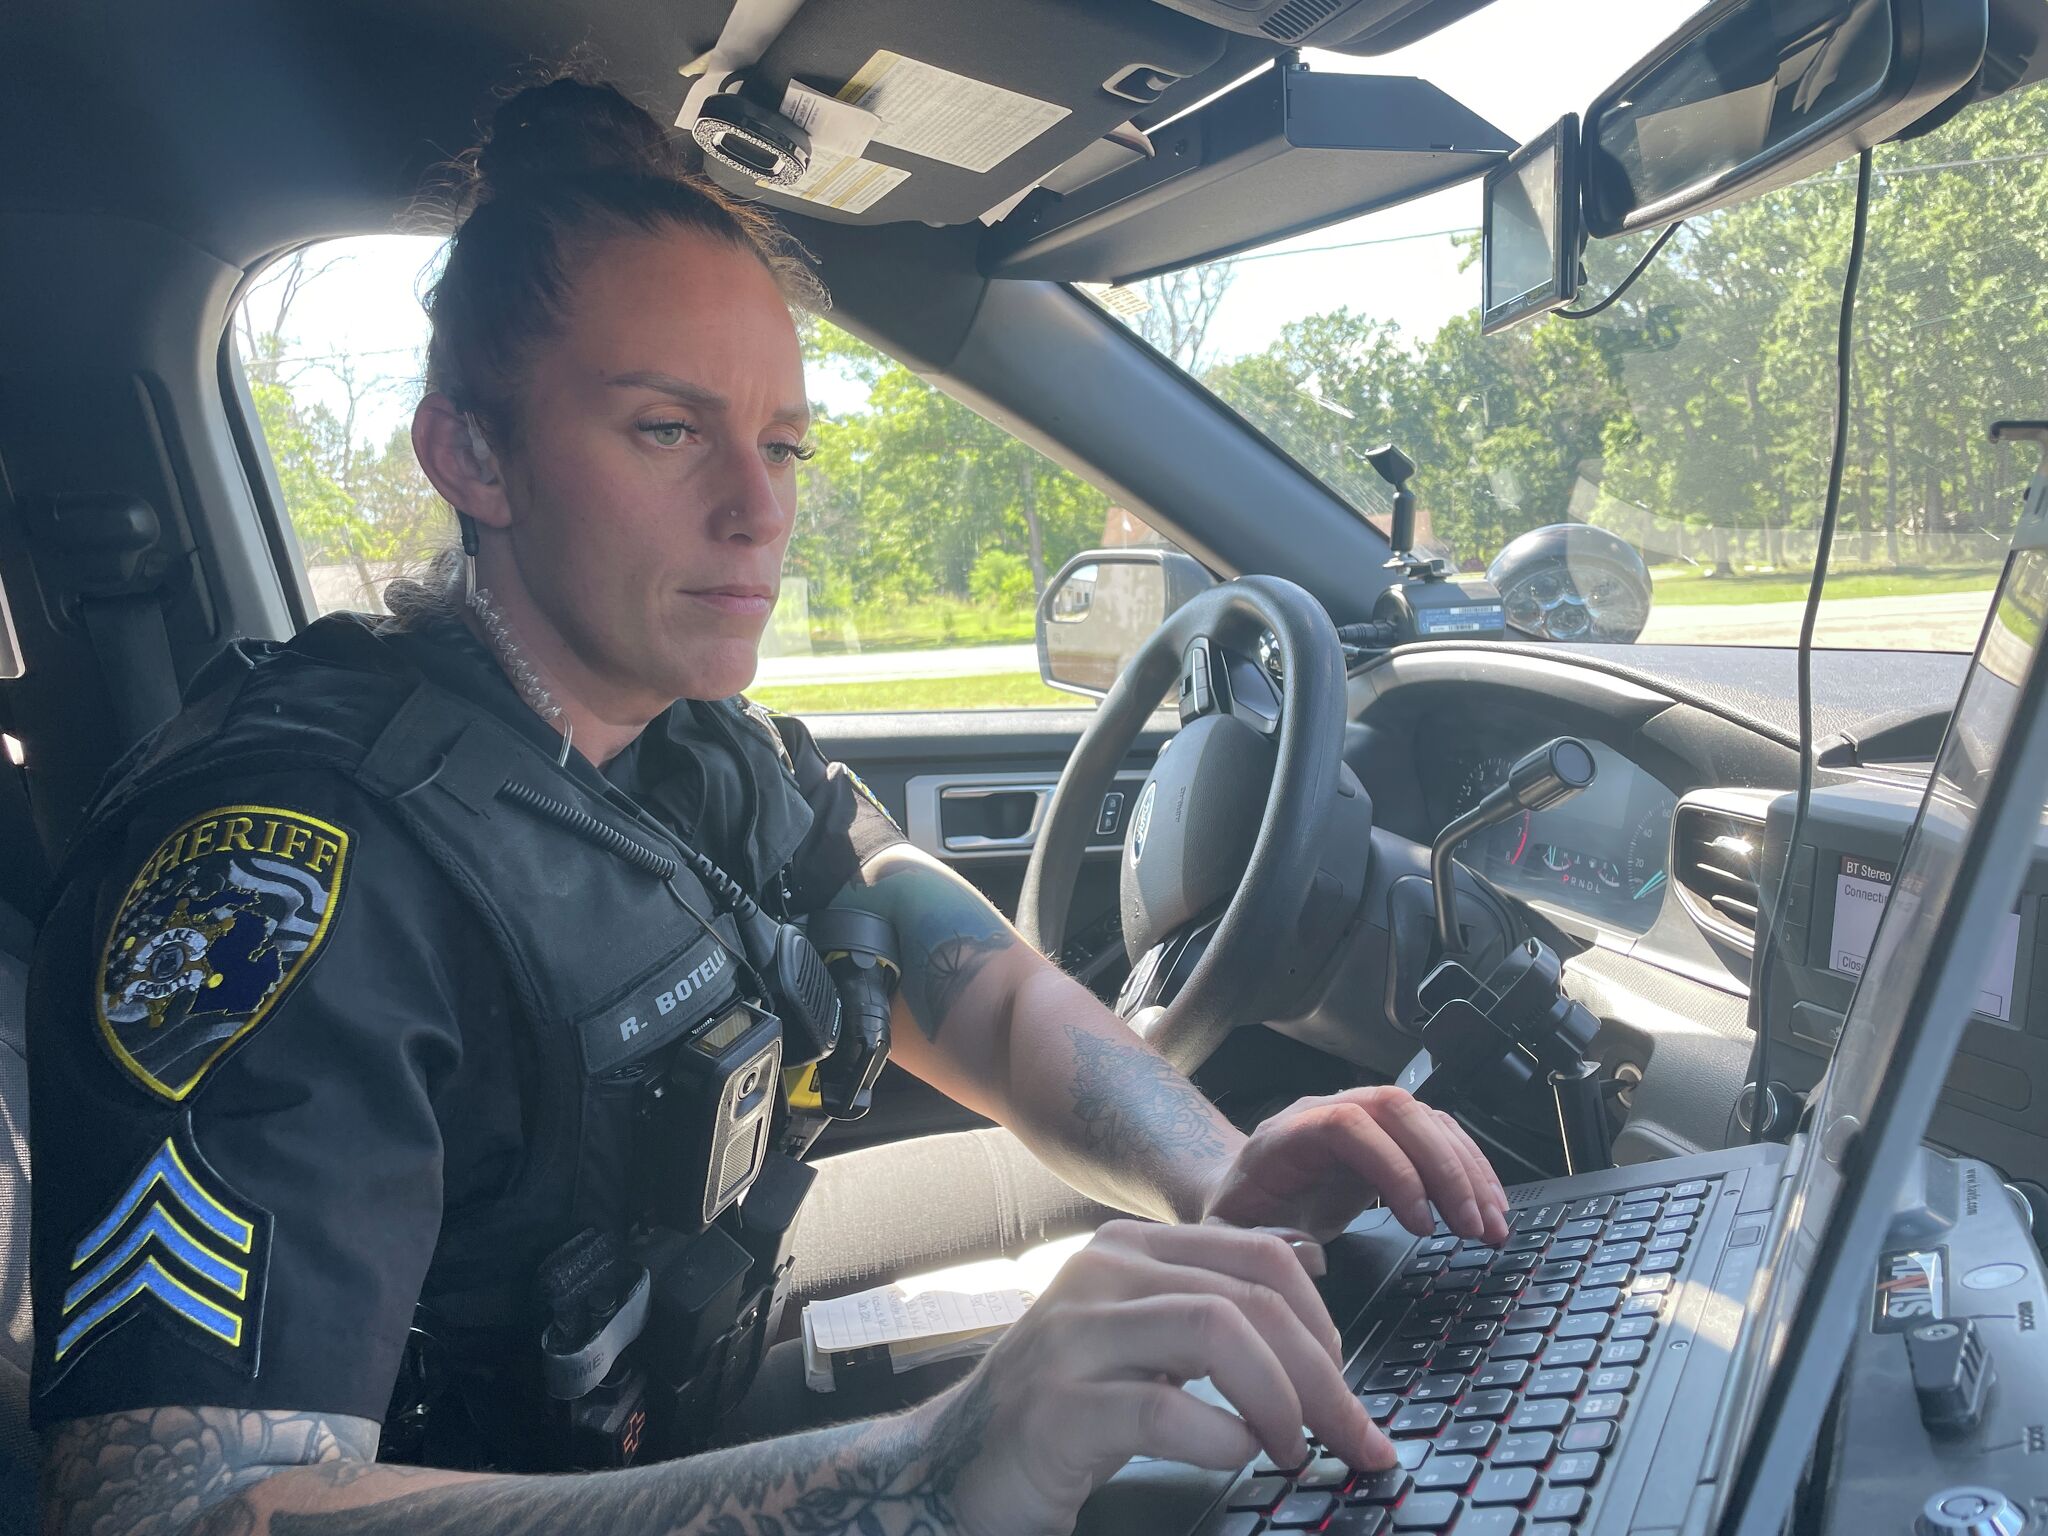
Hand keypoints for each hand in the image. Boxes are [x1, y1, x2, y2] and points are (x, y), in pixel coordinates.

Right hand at [927, 1220, 1387, 1535]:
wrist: (957, 1465)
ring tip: (1294, 1448)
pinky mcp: (1058, 1405)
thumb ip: (1211, 1291)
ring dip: (1282, 1400)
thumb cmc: (1063, 1405)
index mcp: (1130, 1250)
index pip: (1261, 1256)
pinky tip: (1236, 1454)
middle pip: (1250, 1296)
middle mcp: (1101, 1273)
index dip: (1326, 1322)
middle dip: (1325, 1374)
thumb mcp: (1141, 1333)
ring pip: (1216, 1331)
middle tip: (1355, 1438)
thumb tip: (1308, 1255)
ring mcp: (1074, 1334)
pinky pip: (1164, 1407)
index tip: (1352, 1387)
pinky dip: (1222, 1437)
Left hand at [1200, 1087, 1510, 1244]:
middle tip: (1475, 1227)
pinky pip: (1437, 1137)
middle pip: (1398, 1111)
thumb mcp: (1232, 1237)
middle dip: (1445, 1168)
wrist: (1241, 1190)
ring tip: (1493, 1226)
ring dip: (1468, 1170)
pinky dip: (1468, 1170)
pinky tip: (1487, 1207)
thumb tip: (1309, 1254)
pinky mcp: (1387, 1137)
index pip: (1347, 1126)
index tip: (1421, 1224)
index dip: (1392, 1168)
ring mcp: (1362, 1119)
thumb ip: (1262, 1244)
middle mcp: (1328, 1113)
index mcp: (1285, 1136)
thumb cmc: (1238, 1214)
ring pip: (1425, 1120)